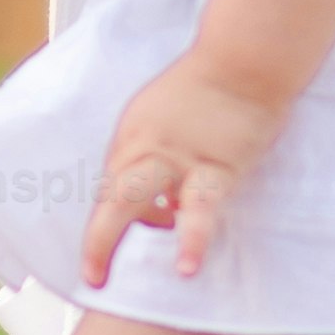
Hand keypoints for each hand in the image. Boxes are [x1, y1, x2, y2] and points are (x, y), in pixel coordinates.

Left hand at [80, 57, 287, 282]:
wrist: (243, 59)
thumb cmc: (207, 86)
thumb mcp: (160, 114)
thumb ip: (151, 153)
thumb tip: (159, 202)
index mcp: (132, 137)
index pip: (110, 189)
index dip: (106, 225)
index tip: (104, 256)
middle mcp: (144, 147)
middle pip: (108, 197)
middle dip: (94, 239)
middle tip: (91, 275)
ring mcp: (177, 157)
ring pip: (134, 199)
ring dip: (111, 237)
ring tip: (102, 275)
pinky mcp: (214, 166)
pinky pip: (200, 208)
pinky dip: (191, 238)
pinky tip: (186, 266)